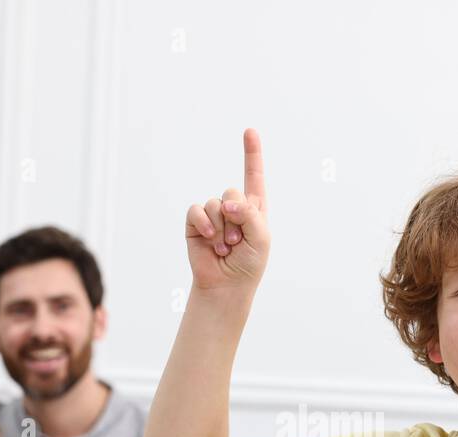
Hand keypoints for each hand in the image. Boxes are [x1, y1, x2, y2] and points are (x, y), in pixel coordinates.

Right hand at [185, 128, 269, 293]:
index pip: (254, 176)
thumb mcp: (261, 237)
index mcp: (254, 208)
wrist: (226, 285)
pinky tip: (209, 239)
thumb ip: (250, 214)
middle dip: (236, 217)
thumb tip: (226, 203)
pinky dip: (204, 224)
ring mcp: (214, 214)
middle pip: (232, 191)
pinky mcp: (196, 222)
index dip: (252, 153)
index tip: (250, 131)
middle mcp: (233, 207)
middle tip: (238, 240)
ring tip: (225, 247)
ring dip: (222, 228)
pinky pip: (197, 210)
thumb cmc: (248, 263)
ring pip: (215, 203)